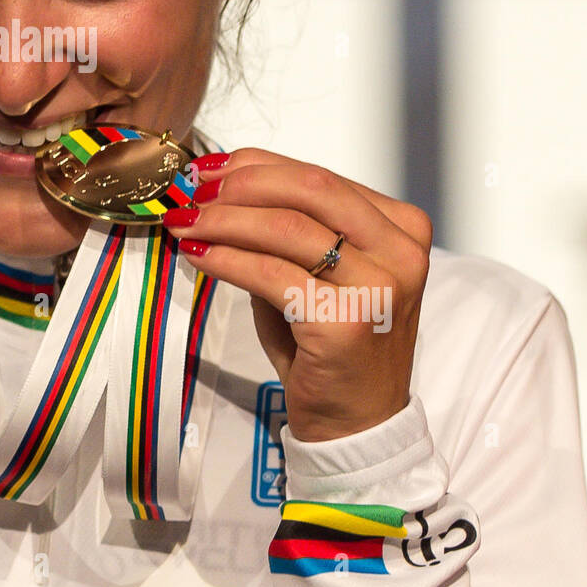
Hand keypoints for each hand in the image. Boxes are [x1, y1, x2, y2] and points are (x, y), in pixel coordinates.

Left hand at [162, 148, 432, 441]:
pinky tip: (198, 254)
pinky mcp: (343, 322)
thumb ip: (286, 228)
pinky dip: (225, 258)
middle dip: (240, 185)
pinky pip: (269, 273)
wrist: (357, 421)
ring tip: (185, 222)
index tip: (210, 169)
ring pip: (285, 228)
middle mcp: (399, 252)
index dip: (258, 165)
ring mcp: (378, 287)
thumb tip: (217, 189)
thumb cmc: (334, 344)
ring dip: (223, 220)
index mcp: (401, 228)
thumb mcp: (320, 273)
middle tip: (194, 193)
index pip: (321, 177)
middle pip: (308, 190)